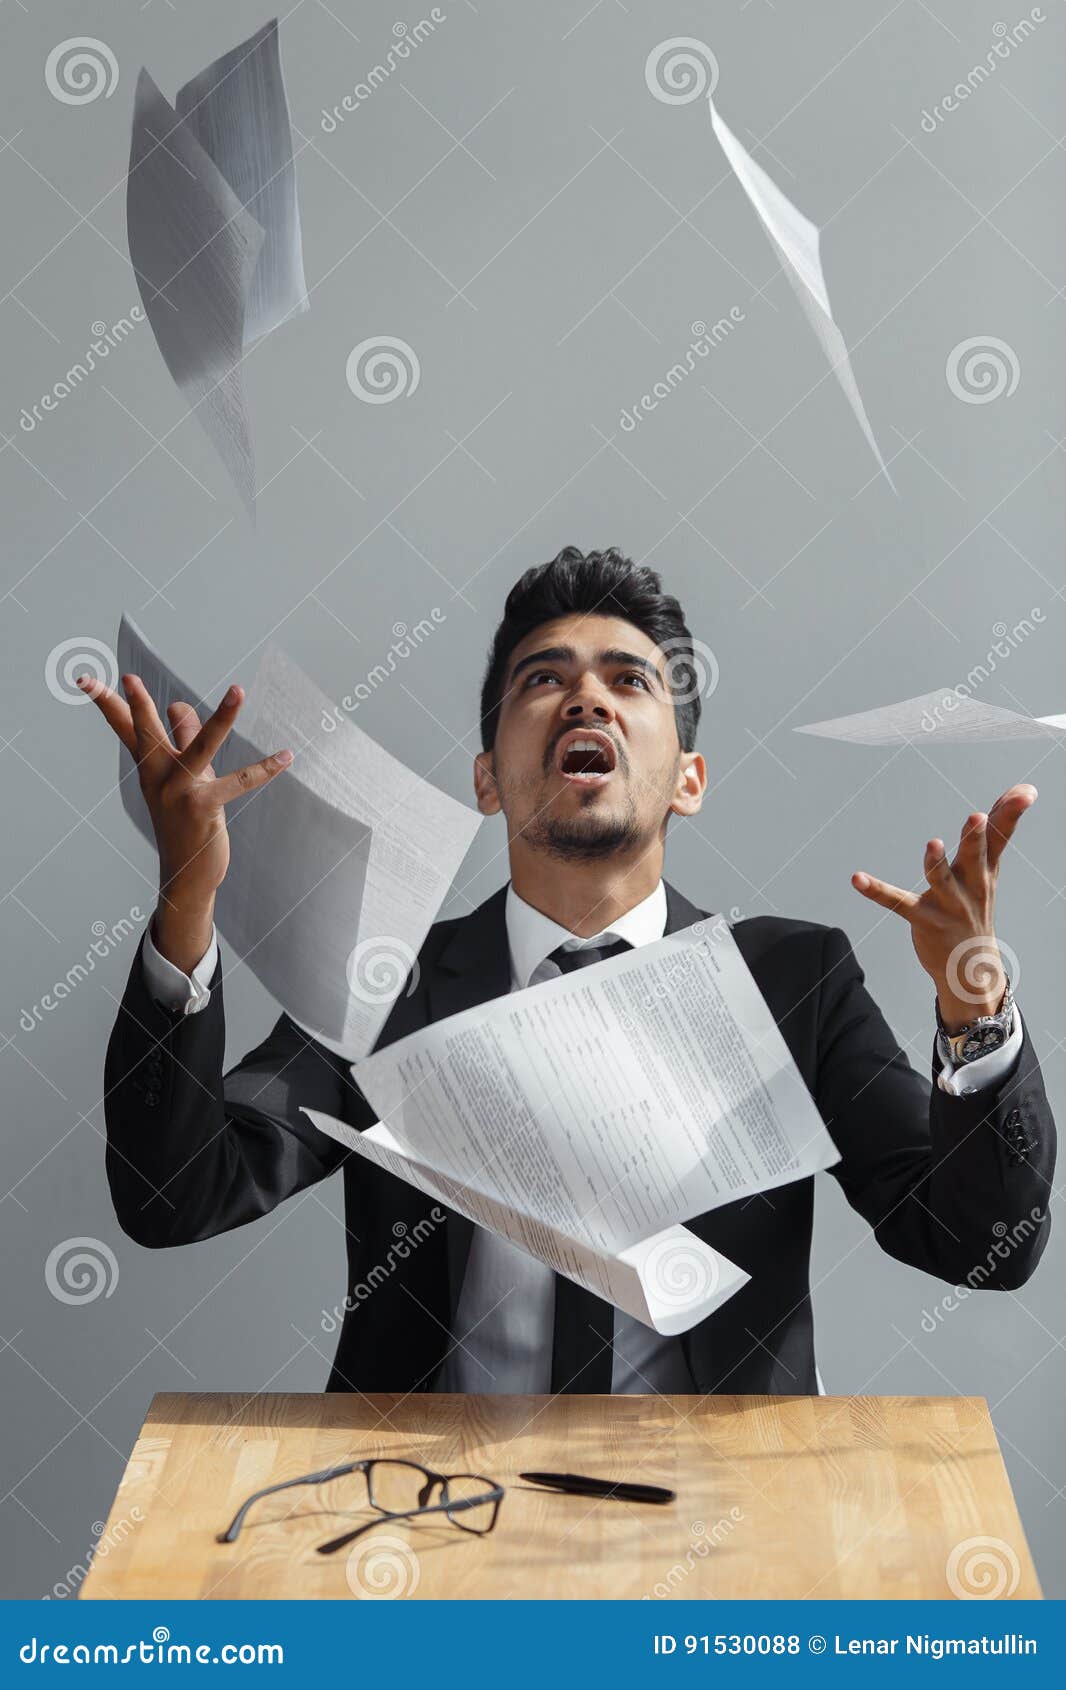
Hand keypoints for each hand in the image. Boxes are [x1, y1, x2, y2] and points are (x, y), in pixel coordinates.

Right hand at [78, 670, 293, 912]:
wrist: (186, 875)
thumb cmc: (185, 820)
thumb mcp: (183, 776)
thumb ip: (182, 739)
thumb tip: (178, 705)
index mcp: (149, 768)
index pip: (123, 729)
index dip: (106, 704)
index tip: (84, 680)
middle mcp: (158, 778)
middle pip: (147, 735)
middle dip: (138, 706)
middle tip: (129, 678)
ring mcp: (179, 793)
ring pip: (201, 747)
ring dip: (223, 718)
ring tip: (238, 690)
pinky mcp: (204, 808)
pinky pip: (238, 782)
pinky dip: (264, 770)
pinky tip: (286, 756)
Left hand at [850, 783, 1036, 1034]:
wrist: (971, 969)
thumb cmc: (976, 907)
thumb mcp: (989, 868)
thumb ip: (997, 829)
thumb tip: (1024, 788)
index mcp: (986, 870)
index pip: (1000, 837)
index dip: (1010, 813)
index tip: (1025, 792)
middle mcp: (971, 885)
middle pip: (975, 856)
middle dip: (976, 837)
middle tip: (977, 816)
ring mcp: (948, 904)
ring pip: (941, 879)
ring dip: (936, 862)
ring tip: (932, 844)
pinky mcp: (923, 919)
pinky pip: (897, 902)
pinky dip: (876, 890)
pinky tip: (857, 878)